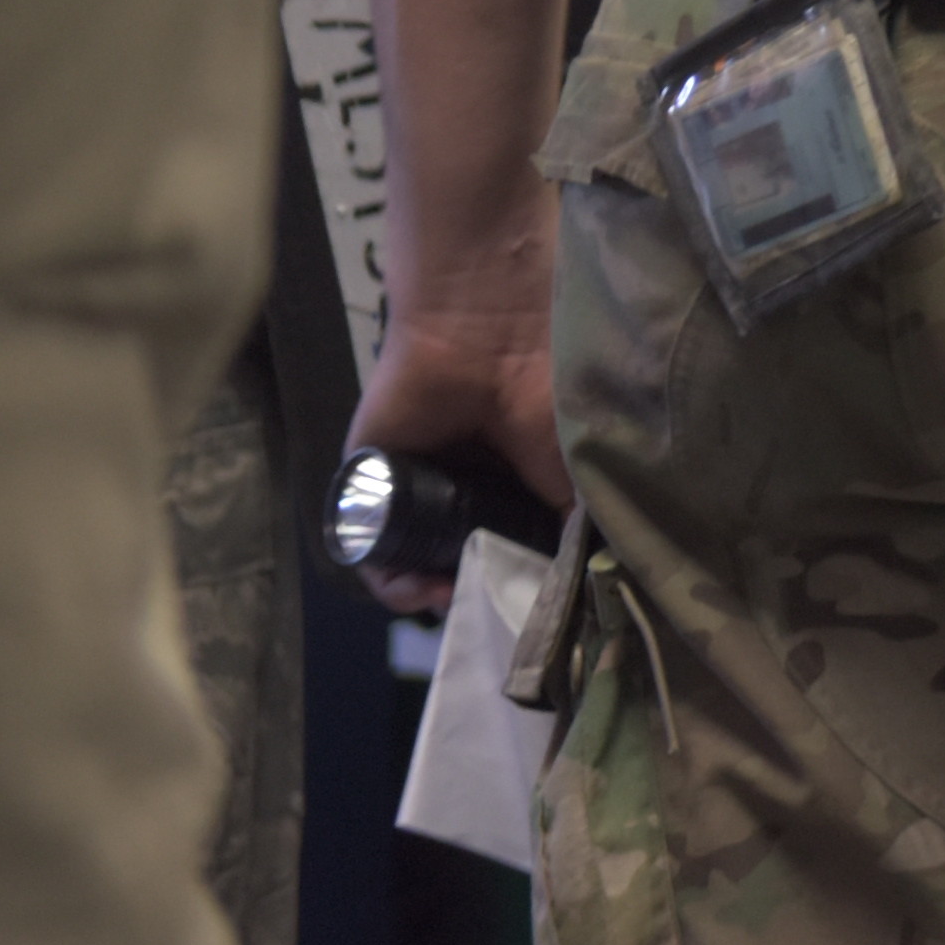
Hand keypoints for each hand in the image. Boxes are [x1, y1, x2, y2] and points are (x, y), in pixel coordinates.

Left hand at [343, 304, 572, 623]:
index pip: (514, 548)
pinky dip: (391, 578)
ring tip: (451, 597)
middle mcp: (468, 487)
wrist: (487, 335)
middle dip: (474, 591)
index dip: (520, 584)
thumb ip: (575, 524)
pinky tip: (419, 587)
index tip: (532, 608)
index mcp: (518, 479)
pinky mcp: (368, 486)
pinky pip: (371, 548)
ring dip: (430, 592)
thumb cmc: (544, 387)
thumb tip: (576, 588)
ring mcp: (416, 489)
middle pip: (462, 560)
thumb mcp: (576, 463)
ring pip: (415, 562)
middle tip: (490, 607)